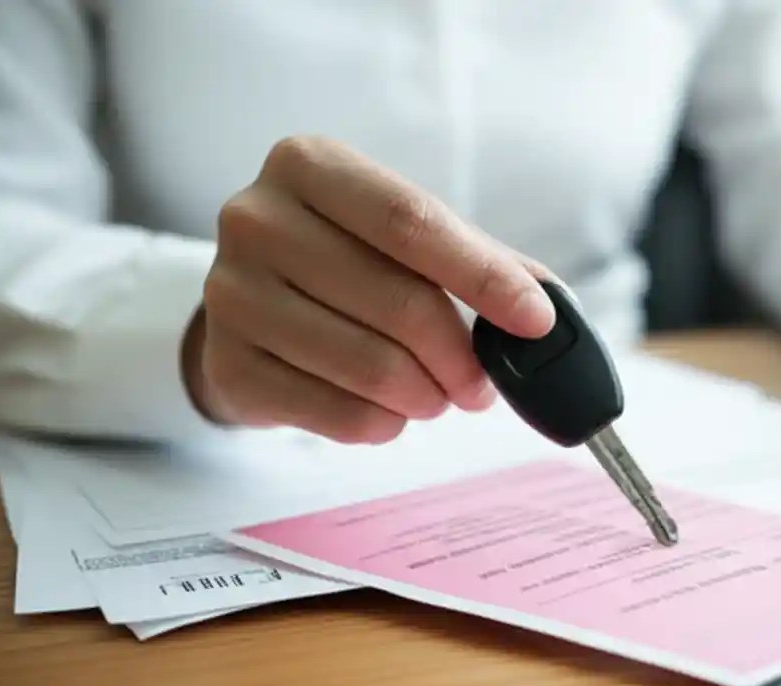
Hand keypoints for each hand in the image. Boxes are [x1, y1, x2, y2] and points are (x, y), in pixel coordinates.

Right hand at [182, 136, 556, 442]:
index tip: (536, 320)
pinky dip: (383, 424)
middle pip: (396, 300)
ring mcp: (230, 292)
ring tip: (437, 395)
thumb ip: (481, 263)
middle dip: (461, 356)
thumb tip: (554, 315)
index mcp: (309, 165)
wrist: (250, 306)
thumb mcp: (408, 239)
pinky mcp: (225, 363)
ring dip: (426, 395)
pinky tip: (392, 413)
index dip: (483, 277)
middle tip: (484, 385)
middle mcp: (256, 218)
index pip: (411, 222)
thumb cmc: (346, 262)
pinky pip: (332, 412)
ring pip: (367, 363)